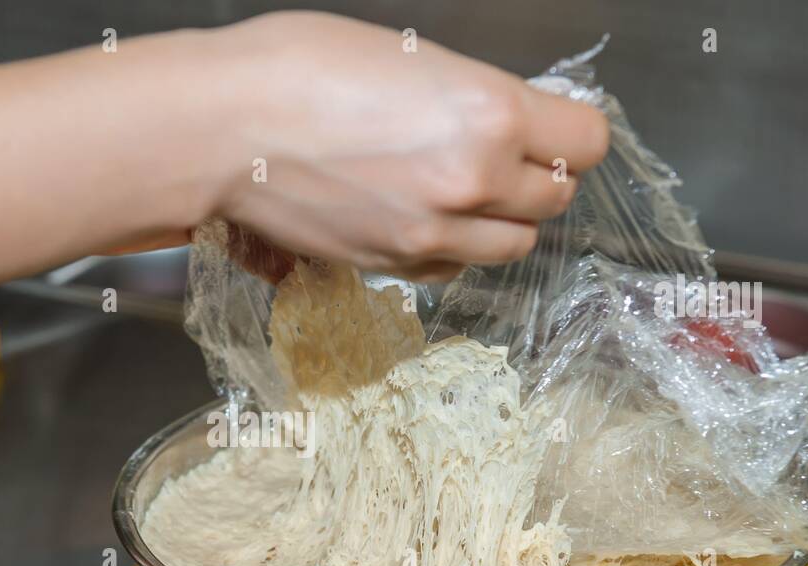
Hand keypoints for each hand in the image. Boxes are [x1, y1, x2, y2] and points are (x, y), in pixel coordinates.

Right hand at [204, 12, 609, 282]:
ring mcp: (430, 233)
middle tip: (509, 155)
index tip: (555, 125)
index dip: (573, 130)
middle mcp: (472, 182)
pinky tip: (425, 216)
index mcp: (489, 113)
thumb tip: (502, 122)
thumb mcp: (410, 56)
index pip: (587, 141)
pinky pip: (454, 267)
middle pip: (556, 199)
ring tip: (467, 192)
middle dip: (540, 175)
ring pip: (514, 245)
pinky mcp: (391, 263)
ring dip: (503, 220)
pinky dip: (454, 247)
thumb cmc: (296, 68)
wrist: (220, 128)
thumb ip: (472, 97)